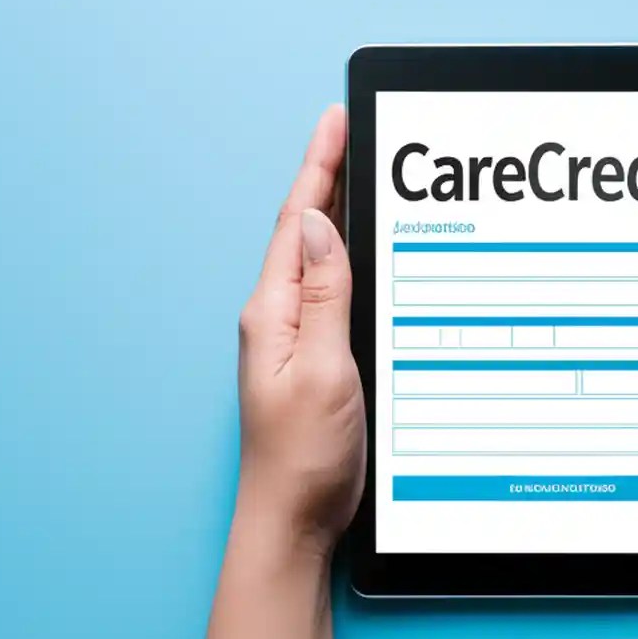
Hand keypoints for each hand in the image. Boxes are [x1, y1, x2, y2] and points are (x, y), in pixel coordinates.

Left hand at [202, 105, 361, 638]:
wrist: (292, 519)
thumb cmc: (304, 456)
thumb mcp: (324, 367)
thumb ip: (324, 293)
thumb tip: (315, 222)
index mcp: (274, 311)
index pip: (296, 222)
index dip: (317, 167)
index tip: (335, 120)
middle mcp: (278, 317)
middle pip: (303, 231)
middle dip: (326, 177)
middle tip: (351, 132)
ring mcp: (293, 337)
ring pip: (317, 258)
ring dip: (335, 213)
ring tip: (358, 173)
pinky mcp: (312, 357)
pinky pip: (329, 290)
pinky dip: (346, 258)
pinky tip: (364, 253)